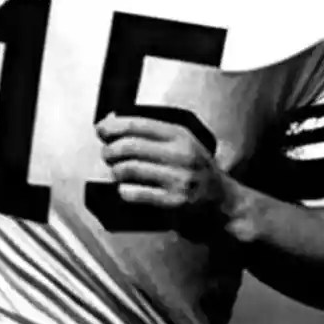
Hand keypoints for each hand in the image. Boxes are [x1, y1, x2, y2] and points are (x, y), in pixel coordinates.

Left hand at [96, 113, 237, 223]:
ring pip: (128, 169)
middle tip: (107, 155)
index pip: (138, 124)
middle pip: (128, 146)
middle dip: (110, 151)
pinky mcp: (174, 201)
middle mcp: (181, 154)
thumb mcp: (182, 144)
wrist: (223, 202)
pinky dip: (124, 190)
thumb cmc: (194, 170)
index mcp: (181, 135)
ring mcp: (178, 178)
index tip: (100, 130)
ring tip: (118, 173)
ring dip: (116, 171)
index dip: (112, 126)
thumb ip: (151, 133)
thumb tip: (110, 120)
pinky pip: (134, 193)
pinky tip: (127, 189)